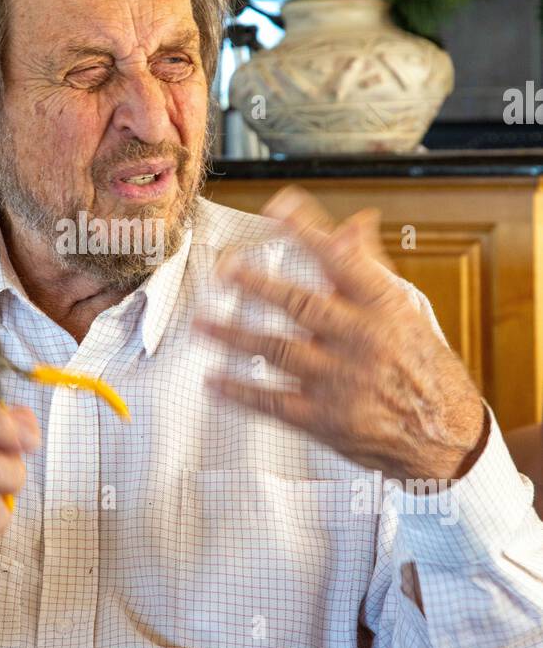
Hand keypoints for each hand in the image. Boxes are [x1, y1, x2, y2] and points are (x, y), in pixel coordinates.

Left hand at [192, 186, 486, 483]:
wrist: (446, 437)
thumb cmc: (423, 369)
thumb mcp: (407, 312)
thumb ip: (371, 268)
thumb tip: (354, 221)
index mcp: (385, 310)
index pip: (344, 261)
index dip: (308, 233)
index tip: (277, 210)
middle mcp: (362, 341)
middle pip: (301, 305)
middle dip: (257, 284)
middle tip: (225, 268)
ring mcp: (341, 382)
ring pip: (278, 350)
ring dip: (234, 335)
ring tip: (201, 323)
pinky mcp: (325, 419)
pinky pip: (273, 402)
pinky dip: (240, 391)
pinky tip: (214, 381)